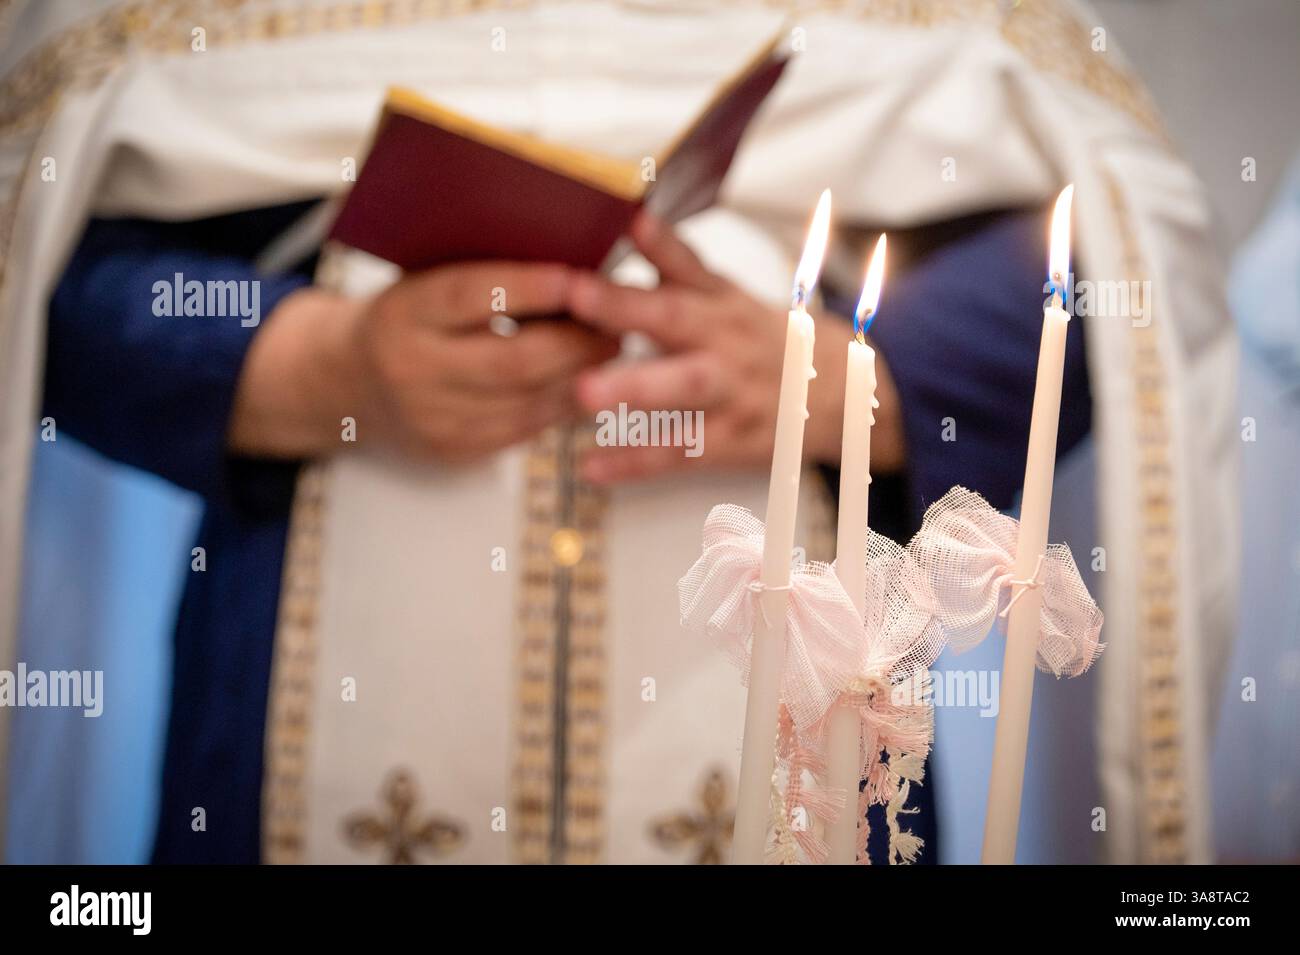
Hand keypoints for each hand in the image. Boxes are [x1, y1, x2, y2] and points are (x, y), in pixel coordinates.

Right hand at [229, 263, 618, 461]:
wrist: (348, 381)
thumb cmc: (407, 315)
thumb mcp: (425, 280)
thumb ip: (483, 272)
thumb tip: (571, 266)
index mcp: (405, 314)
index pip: (475, 297)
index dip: (532, 288)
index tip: (581, 277)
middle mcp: (416, 371)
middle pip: (515, 360)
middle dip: (578, 342)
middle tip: (618, 321)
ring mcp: (435, 419)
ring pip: (531, 401)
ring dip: (582, 376)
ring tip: (612, 348)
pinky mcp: (455, 452)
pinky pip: (527, 430)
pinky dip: (563, 403)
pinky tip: (586, 382)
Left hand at [565, 214, 903, 482]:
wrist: (834, 398)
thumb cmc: (759, 343)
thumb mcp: (727, 298)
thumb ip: (676, 265)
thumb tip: (629, 220)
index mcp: (722, 303)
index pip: (688, 267)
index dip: (657, 243)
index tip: (621, 221)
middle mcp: (727, 341)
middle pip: (679, 319)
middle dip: (626, 307)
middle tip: (576, 295)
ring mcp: (731, 393)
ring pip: (684, 389)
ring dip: (634, 388)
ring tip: (580, 392)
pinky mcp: (731, 442)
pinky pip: (679, 453)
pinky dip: (634, 463)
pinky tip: (591, 466)